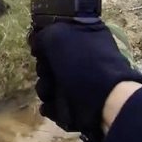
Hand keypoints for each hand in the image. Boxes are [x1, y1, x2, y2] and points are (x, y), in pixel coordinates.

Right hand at [30, 21, 141, 141]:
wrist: (105, 101)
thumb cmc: (84, 63)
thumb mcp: (58, 36)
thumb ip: (42, 36)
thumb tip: (36, 45)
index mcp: (85, 36)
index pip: (57, 35)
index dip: (45, 43)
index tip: (40, 49)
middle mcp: (83, 58)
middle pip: (50, 61)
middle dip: (44, 69)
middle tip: (48, 71)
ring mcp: (80, 82)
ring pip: (49, 83)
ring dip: (46, 88)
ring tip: (52, 91)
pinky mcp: (76, 105)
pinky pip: (53, 104)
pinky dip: (51, 105)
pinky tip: (55, 104)